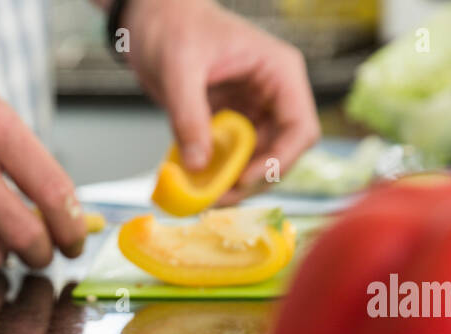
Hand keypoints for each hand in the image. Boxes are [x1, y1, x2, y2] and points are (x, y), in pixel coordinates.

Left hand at [123, 0, 319, 201]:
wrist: (151, 17)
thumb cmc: (171, 26)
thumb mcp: (178, 69)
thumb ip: (188, 117)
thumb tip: (198, 166)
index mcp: (279, 72)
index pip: (300, 128)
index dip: (279, 161)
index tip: (244, 179)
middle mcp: (273, 95)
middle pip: (282, 153)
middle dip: (253, 180)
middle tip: (216, 198)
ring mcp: (253, 111)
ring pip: (258, 161)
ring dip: (234, 183)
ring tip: (202, 195)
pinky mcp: (231, 123)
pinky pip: (233, 158)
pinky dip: (217, 174)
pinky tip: (195, 182)